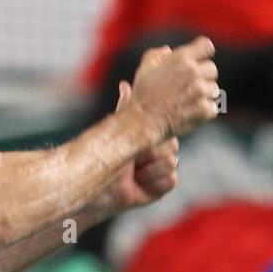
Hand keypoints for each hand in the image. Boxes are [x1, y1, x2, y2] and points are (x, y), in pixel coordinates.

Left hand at [96, 79, 180, 213]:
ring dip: (149, 170)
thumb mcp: (119, 129)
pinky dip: (153, 183)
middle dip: (149, 155)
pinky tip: (139, 184)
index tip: (137, 146)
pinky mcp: (163, 187)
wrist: (100, 185)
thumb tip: (125, 84)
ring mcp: (164, 171)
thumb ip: (126, 107)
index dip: (153, 139)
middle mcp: (162, 154)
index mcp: (154, 138)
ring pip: (171, 163)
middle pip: (172, 148)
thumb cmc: (107, 158)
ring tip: (134, 173)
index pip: (168, 133)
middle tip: (133, 161)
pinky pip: (170, 181)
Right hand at [127, 36, 218, 140]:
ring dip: (204, 94)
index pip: (207, 46)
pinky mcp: (205, 110)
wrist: (143, 122)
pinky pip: (213, 107)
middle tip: (189, 86)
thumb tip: (168, 50)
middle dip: (202, 76)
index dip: (203, 53)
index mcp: (181, 59)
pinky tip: (189, 112)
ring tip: (188, 100)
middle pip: (212, 69)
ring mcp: (201, 92)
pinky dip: (204, 111)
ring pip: (214, 89)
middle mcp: (193, 73)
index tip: (198, 61)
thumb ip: (156, 55)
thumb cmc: (142, 96)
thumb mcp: (145, 69)